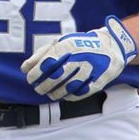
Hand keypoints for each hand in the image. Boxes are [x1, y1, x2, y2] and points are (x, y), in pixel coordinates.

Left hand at [21, 17, 138, 101]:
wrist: (113, 46)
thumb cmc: (81, 45)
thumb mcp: (63, 43)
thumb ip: (42, 54)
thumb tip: (25, 68)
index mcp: (70, 45)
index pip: (47, 62)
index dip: (36, 73)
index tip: (30, 79)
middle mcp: (81, 56)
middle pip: (56, 77)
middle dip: (43, 86)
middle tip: (38, 89)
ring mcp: (92, 69)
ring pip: (68, 88)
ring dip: (55, 94)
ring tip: (50, 94)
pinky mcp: (100, 81)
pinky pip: (81, 93)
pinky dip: (70, 97)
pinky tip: (64, 95)